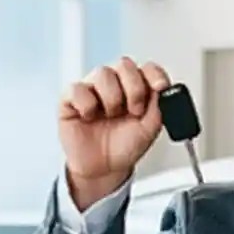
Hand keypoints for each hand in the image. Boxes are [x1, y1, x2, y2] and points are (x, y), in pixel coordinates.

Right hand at [59, 57, 171, 188]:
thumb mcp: (150, 129)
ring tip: (111, 116)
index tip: (160, 87)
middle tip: (134, 111)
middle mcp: (114, 84)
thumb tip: (163, 89)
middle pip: (124, 64)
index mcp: (135, 88)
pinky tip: (90, 117)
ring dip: (112, 98)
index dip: (154, 74)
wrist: (104, 169)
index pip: (146, 68)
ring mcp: (92, 88)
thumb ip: (159, 106)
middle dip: (134, 89)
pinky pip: (77, 89)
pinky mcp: (71, 99)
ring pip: (102, 73)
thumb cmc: (124, 147)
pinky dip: (87, 104)